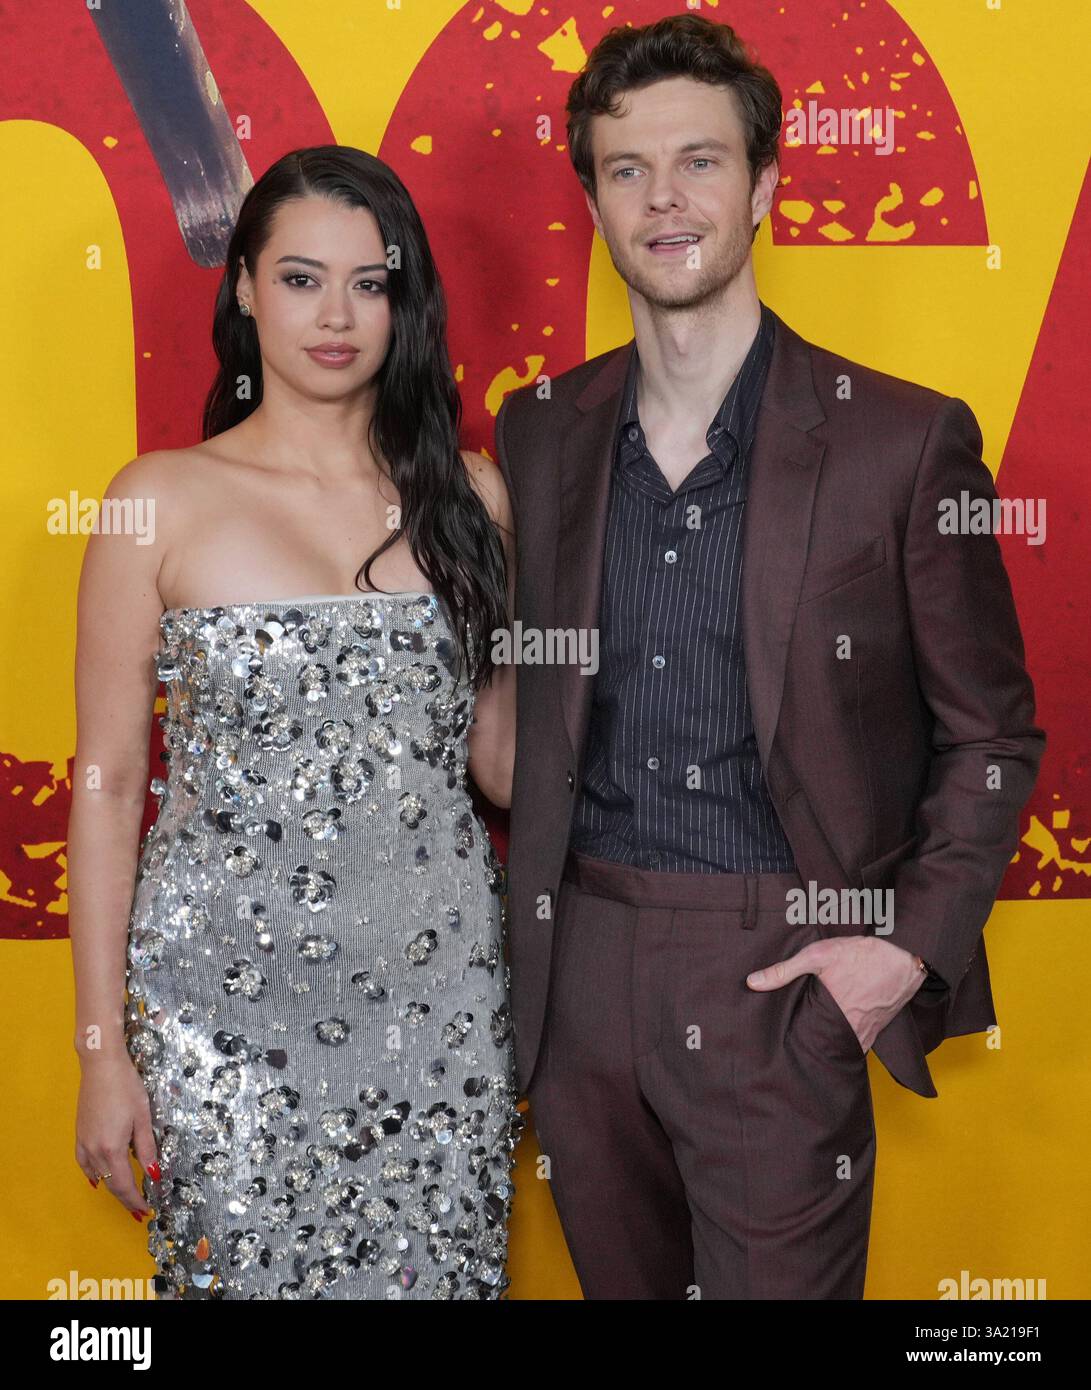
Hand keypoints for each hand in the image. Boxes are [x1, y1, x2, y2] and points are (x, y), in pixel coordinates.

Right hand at [76, 1050, 159, 1219]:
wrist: (101, 1066)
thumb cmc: (125, 1086)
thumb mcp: (143, 1117)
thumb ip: (147, 1148)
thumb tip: (153, 1173)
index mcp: (112, 1148)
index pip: (125, 1184)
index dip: (135, 1200)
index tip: (146, 1210)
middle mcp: (94, 1150)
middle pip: (111, 1183)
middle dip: (126, 1199)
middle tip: (138, 1211)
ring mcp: (84, 1142)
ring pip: (98, 1175)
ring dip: (112, 1188)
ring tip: (125, 1197)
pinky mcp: (80, 1134)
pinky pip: (84, 1162)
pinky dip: (92, 1174)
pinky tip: (98, 1178)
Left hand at [746, 935, 926, 1051]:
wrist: (906, 957)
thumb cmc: (862, 956)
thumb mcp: (818, 955)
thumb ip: (784, 970)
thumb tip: (752, 983)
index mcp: (832, 1018)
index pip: (806, 1044)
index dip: (793, 1045)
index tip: (778, 1045)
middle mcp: (851, 1032)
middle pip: (824, 1050)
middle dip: (809, 1049)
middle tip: (790, 1048)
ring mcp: (867, 1033)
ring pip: (842, 1048)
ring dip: (828, 1046)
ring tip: (810, 1043)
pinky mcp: (878, 1028)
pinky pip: (859, 1042)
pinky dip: (847, 1040)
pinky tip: (836, 1032)